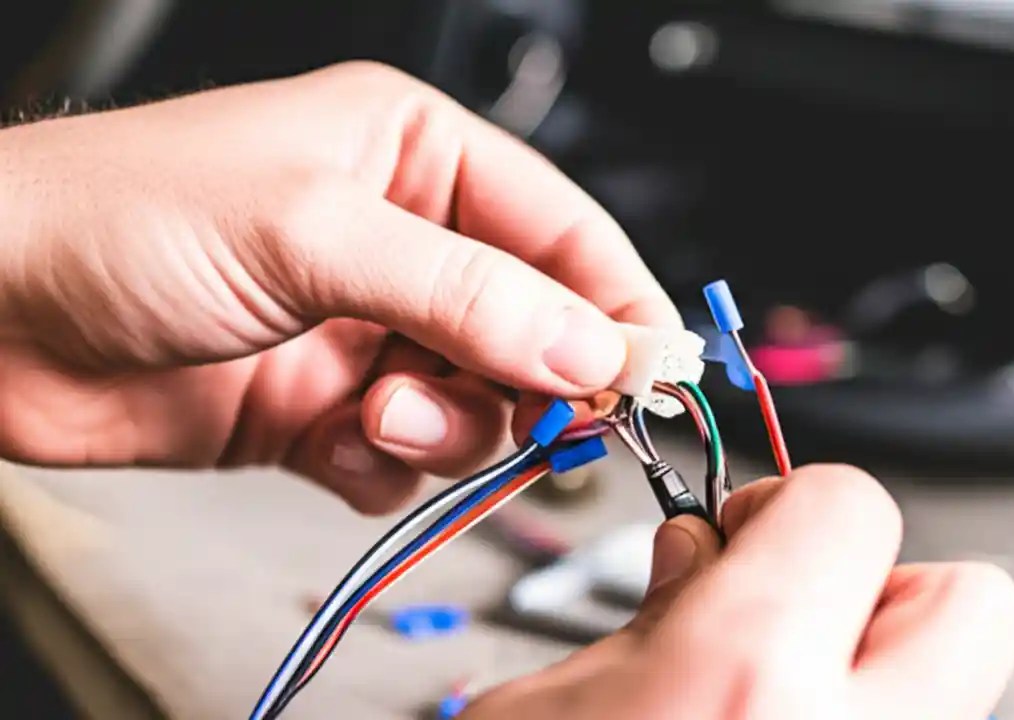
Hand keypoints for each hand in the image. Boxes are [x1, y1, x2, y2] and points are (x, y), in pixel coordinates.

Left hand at [0, 61, 677, 511]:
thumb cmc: (118, 219)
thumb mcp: (315, 234)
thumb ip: (467, 295)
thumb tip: (591, 348)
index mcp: (414, 157)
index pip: (561, 231)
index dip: (613, 303)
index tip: (651, 373)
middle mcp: (400, 243)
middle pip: (532, 327)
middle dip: (531, 379)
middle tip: (544, 420)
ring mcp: (364, 329)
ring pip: (475, 400)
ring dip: (443, 423)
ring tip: (377, 410)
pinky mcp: (323, 407)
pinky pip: (405, 454)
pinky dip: (383, 464)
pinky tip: (331, 442)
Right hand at [463, 464, 1013, 719]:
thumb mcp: (541, 711)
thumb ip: (642, 620)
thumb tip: (702, 558)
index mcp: (743, 685)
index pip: (849, 507)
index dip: (788, 507)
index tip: (747, 542)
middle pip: (972, 600)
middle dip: (881, 590)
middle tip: (794, 624)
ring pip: (953, 698)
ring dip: (869, 683)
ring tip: (774, 715)